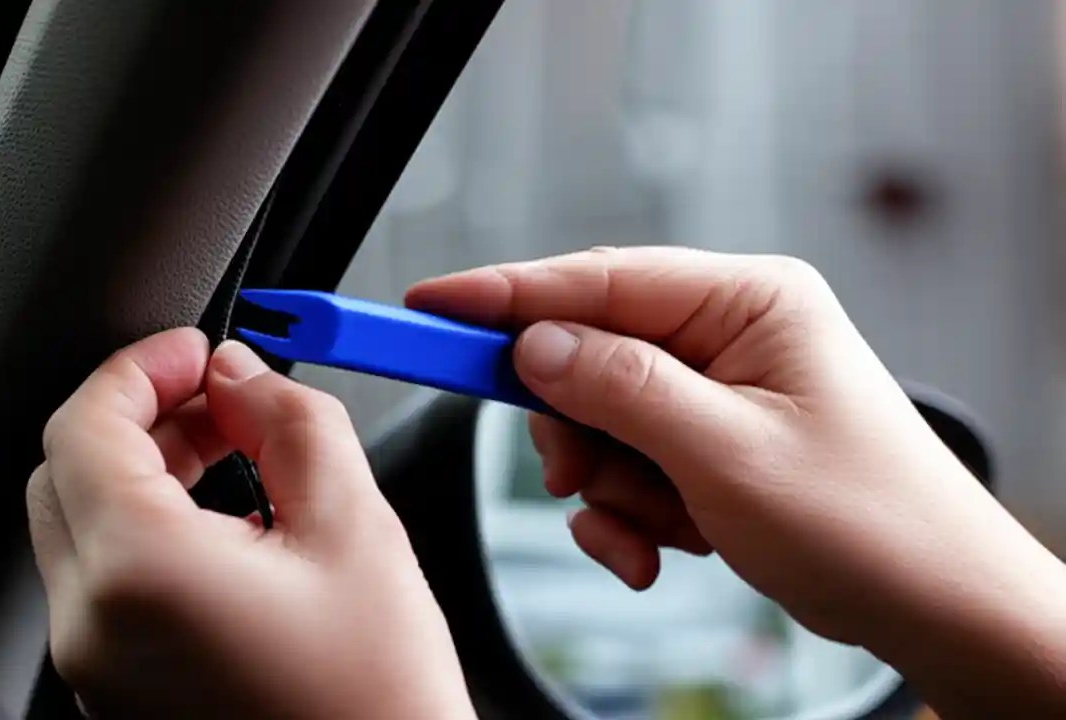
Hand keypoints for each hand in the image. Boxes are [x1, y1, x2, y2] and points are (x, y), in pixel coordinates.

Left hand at [27, 330, 473, 718]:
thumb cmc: (377, 700)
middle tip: (220, 394)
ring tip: (234, 449)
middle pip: (70, 473)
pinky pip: (107, 583)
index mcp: (139, 574)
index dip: (140, 367)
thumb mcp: (354, 528)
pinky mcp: (120, 690)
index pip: (85, 427)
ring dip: (146, 468)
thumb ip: (293, 422)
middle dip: (143, 415)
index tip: (194, 350)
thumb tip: (246, 375)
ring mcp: (98, 667)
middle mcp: (92, 627)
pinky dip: (150, 528)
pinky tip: (227, 518)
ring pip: (85, 526)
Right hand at [408, 246, 1065, 717]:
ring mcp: (717, 390)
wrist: (935, 606)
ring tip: (658, 532)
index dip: (503, 295)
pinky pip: (629, 464)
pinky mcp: (709, 441)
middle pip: (588, 356)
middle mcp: (728, 332)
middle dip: (576, 432)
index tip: (427, 306)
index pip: (597, 280)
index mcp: (747, 300)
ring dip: (610, 488)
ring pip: (600, 421)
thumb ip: (621, 387)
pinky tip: (664, 548)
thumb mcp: (727, 454)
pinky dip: (630, 514)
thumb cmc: (867, 522)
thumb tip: (533, 346)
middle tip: (582, 481)